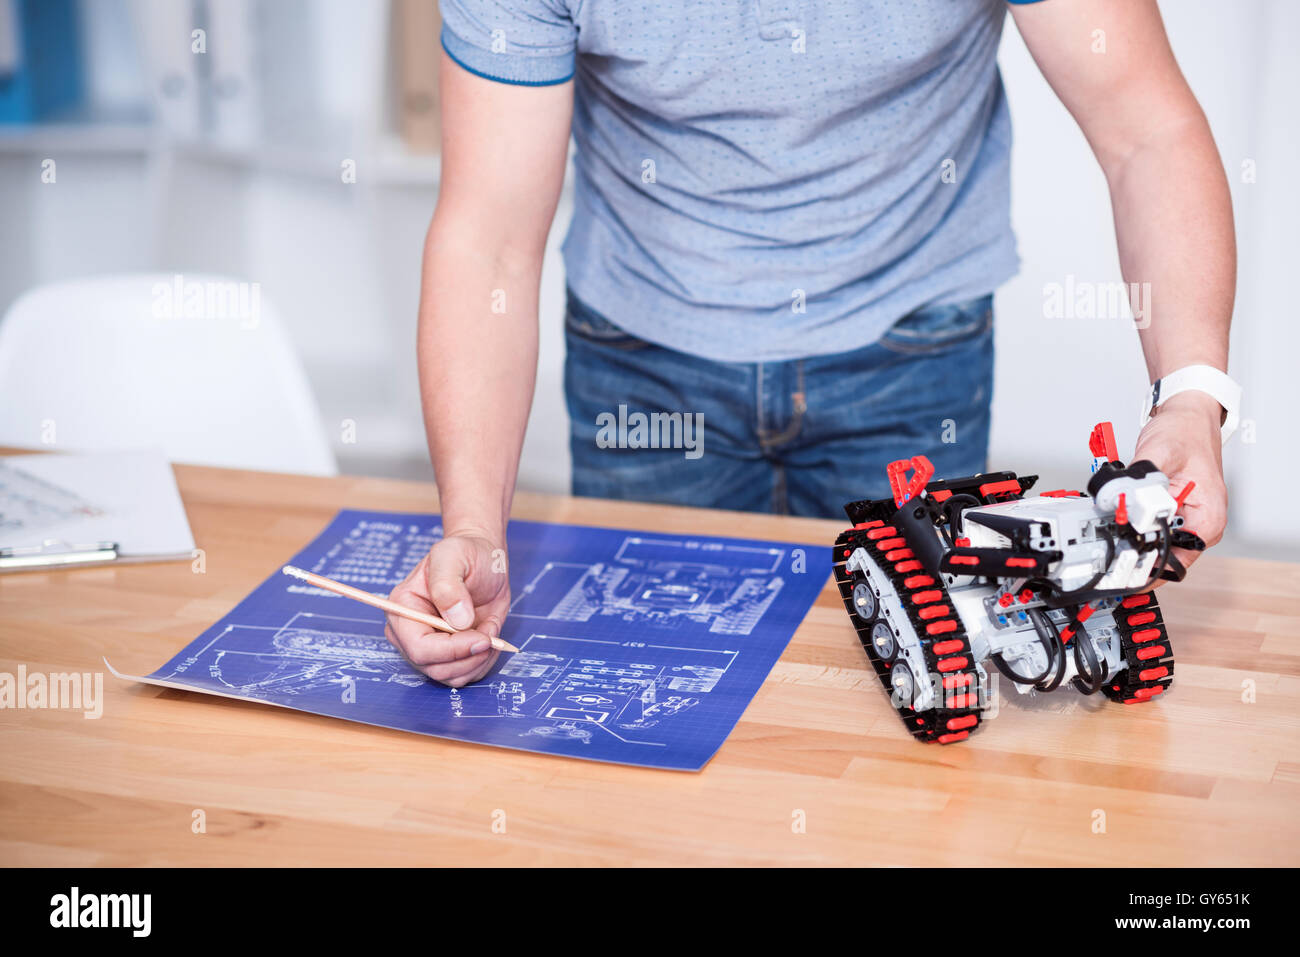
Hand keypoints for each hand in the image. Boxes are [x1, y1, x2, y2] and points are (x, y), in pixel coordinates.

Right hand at [384, 528, 509, 686]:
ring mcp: (431, 648)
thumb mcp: (453, 556)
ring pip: (452, 676)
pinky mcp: (450, 656)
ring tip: (489, 629)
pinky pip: (468, 673)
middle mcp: (411, 634)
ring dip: (479, 659)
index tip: (481, 638)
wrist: (482, 560)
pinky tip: (490, 634)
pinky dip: (485, 660)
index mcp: (402, 610)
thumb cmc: (464, 554)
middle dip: (468, 657)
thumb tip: (458, 621)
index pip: (419, 648)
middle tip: (491, 635)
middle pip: (435, 668)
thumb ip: (449, 585)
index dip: (451, 650)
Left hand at [1132, 391, 1227, 583]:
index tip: (1124, 558)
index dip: (1148, 561)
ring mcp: (1188, 517)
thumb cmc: (1185, 431)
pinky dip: (1135, 519)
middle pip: (1164, 553)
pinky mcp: (1173, 510)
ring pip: (1155, 540)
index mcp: (1209, 515)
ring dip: (1134, 530)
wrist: (1188, 416)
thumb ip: (1142, 479)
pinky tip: (1126, 506)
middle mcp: (1202, 521)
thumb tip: (1124, 499)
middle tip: (1113, 532)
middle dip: (1136, 545)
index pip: (1178, 558)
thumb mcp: (1161, 452)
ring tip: (1121, 510)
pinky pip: (1151, 525)